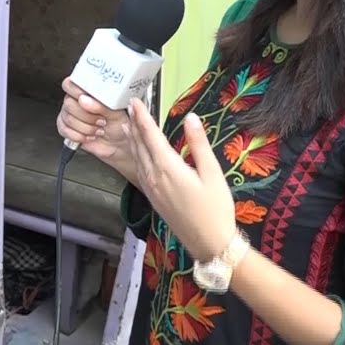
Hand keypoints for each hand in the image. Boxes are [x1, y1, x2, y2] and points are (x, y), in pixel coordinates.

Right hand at [57, 78, 138, 183]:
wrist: (118, 144)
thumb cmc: (119, 125)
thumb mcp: (115, 112)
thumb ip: (101, 104)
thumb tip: (84, 100)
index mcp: (87, 92)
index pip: (70, 84)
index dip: (76, 90)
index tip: (87, 99)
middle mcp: (76, 102)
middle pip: (68, 103)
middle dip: (86, 115)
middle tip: (101, 119)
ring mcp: (70, 115)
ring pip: (67, 118)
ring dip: (86, 127)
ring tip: (98, 129)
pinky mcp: (67, 129)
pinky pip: (65, 131)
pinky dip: (79, 136)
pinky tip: (90, 135)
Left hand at [126, 98, 237, 261]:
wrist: (209, 243)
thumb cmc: (216, 209)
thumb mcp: (212, 173)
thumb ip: (199, 144)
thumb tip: (191, 117)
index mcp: (167, 168)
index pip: (150, 136)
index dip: (142, 117)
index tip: (135, 101)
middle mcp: (153, 177)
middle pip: (139, 145)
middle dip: (134, 124)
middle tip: (130, 107)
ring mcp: (151, 188)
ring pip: (137, 157)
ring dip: (132, 139)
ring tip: (128, 124)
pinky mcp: (152, 197)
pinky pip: (139, 170)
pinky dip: (135, 155)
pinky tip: (137, 152)